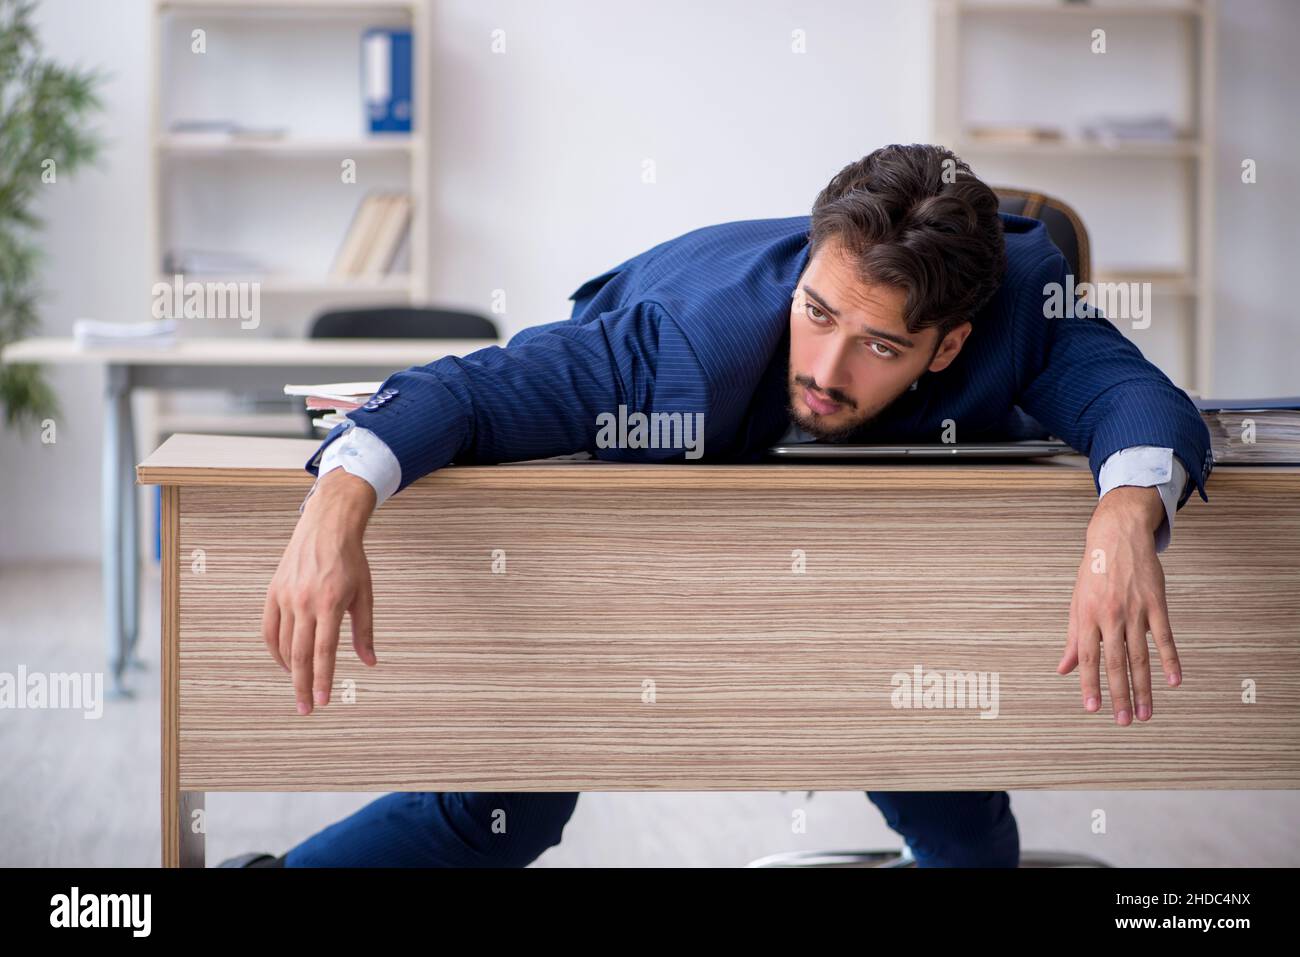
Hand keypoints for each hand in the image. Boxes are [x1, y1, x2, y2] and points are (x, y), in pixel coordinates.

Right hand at [261, 468, 377, 714]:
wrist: (327, 526)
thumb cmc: (351, 561)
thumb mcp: (364, 594)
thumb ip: (364, 631)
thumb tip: (369, 662)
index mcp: (330, 603)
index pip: (324, 652)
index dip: (323, 680)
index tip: (324, 702)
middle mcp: (304, 602)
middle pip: (299, 654)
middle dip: (302, 686)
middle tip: (306, 710)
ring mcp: (285, 596)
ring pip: (282, 644)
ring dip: (289, 671)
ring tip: (299, 688)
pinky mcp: (273, 592)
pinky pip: (269, 629)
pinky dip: (274, 650)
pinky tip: (285, 663)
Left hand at [1058, 485, 1181, 725]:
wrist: (1117, 537)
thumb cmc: (1093, 573)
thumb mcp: (1077, 602)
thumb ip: (1073, 638)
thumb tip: (1064, 669)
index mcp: (1087, 616)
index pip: (1088, 657)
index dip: (1089, 684)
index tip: (1092, 709)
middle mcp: (1110, 616)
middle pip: (1115, 663)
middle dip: (1120, 695)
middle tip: (1125, 722)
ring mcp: (1135, 610)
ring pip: (1140, 656)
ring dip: (1145, 687)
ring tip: (1146, 713)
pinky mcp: (1156, 604)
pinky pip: (1164, 637)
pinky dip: (1170, 660)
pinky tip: (1174, 681)